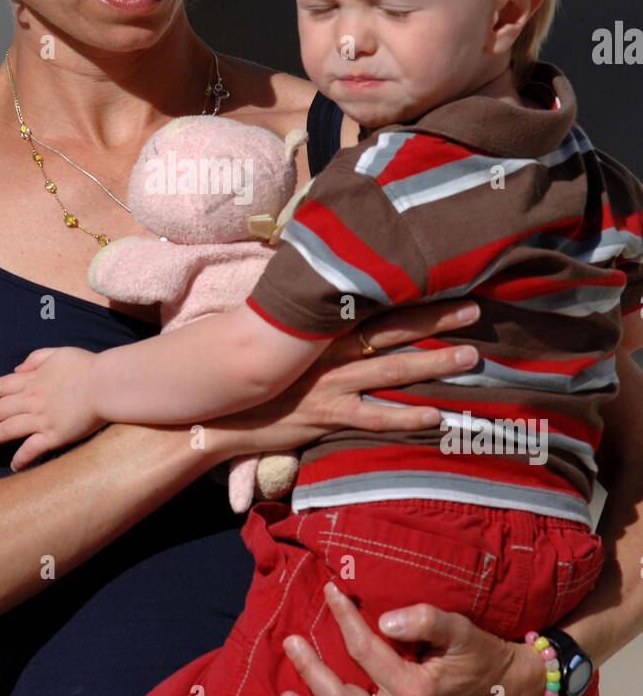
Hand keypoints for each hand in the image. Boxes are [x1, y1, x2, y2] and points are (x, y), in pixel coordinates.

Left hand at [0, 347, 101, 470]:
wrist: (104, 385)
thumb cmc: (86, 367)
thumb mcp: (58, 353)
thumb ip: (35, 358)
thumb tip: (18, 367)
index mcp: (31, 379)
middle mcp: (30, 400)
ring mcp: (40, 419)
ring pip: (7, 430)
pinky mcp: (53, 436)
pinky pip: (30, 450)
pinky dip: (20, 458)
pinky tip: (14, 465)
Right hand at [206, 299, 481, 458]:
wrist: (221, 413)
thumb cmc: (253, 372)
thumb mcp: (278, 336)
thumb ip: (307, 319)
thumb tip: (330, 296)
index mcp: (321, 329)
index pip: (372, 303)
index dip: (408, 291)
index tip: (442, 277)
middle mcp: (331, 351)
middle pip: (393, 330)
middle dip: (436, 320)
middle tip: (475, 310)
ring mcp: (332, 384)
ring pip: (393, 370)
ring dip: (434, 362)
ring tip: (470, 357)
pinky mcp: (327, 417)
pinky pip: (375, 418)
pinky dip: (406, 418)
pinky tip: (436, 417)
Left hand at [279, 582, 544, 695]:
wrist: (511, 692)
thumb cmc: (482, 656)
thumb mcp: (460, 628)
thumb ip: (423, 619)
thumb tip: (383, 619)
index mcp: (414, 689)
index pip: (364, 649)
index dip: (343, 617)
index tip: (328, 591)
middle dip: (310, 669)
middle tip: (289, 641)